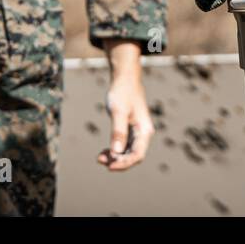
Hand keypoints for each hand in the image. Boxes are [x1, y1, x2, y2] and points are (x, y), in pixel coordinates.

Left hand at [97, 40, 152, 171]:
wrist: (124, 78)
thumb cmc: (123, 92)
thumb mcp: (119, 111)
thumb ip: (118, 132)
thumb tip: (116, 152)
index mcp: (144, 131)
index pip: (137, 155)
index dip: (124, 163)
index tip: (109, 166)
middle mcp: (143, 134)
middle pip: (133, 156)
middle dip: (118, 161)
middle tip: (100, 160)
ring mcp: (136, 132)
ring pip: (127, 152)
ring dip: (115, 157)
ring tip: (100, 158)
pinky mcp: (129, 129)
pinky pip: (123, 145)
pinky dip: (114, 150)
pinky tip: (104, 152)